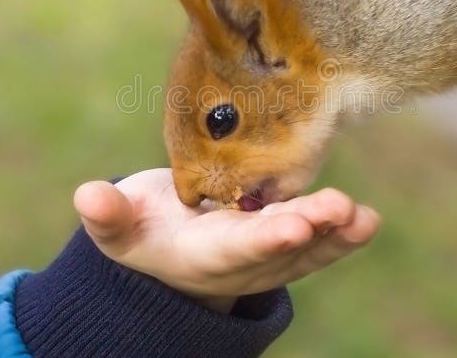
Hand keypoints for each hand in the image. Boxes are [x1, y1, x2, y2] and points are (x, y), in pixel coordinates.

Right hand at [73, 169, 380, 312]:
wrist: (177, 247)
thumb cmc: (147, 230)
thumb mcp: (120, 228)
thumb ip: (108, 216)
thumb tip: (89, 196)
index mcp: (200, 255)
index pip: (233, 249)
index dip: (262, 240)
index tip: (290, 229)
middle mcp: (241, 260)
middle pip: (277, 247)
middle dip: (306, 230)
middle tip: (336, 209)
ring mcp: (268, 254)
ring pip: (305, 248)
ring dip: (334, 234)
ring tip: (362, 218)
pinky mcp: (287, 241)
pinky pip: (317, 241)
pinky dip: (341, 233)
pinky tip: (367, 221)